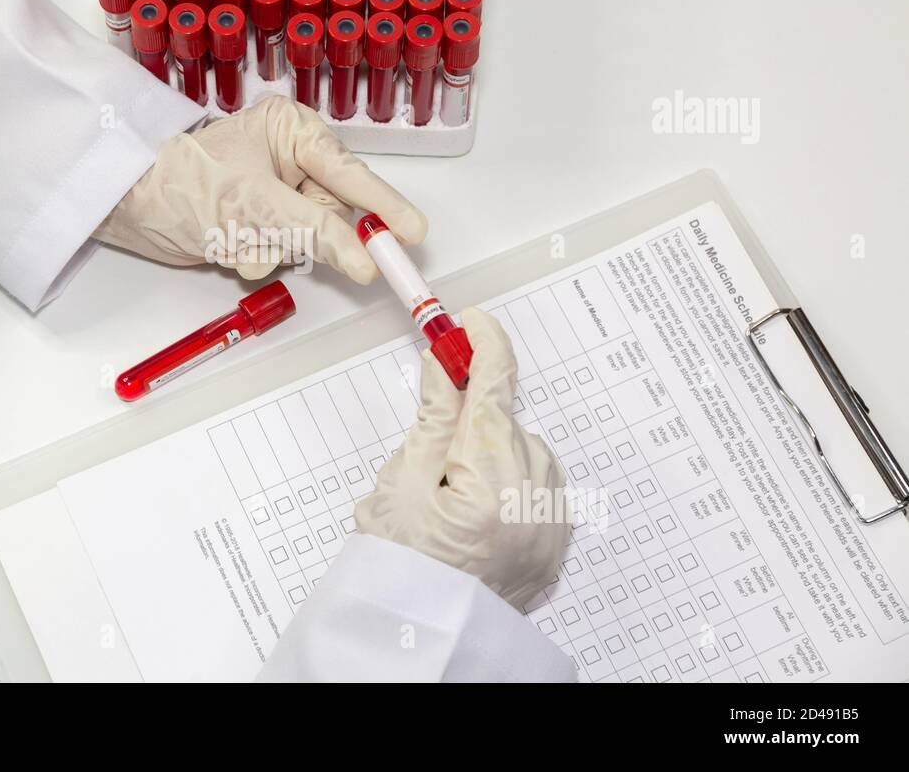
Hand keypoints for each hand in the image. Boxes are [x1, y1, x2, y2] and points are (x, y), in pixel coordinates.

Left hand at [92, 96, 425, 282]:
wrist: (125, 206)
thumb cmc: (181, 183)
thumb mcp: (257, 205)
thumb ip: (317, 233)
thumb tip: (364, 260)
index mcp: (293, 131)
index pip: (350, 174)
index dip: (384, 208)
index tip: (413, 235)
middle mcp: (288, 160)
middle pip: (333, 212)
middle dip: (310, 234)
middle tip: (327, 252)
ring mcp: (273, 195)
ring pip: (306, 239)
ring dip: (273, 247)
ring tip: (234, 232)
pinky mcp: (256, 225)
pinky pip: (280, 252)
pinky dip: (255, 256)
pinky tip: (223, 244)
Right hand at [355, 308, 570, 608]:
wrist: (425, 637)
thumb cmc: (404, 567)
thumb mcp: (400, 484)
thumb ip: (431, 418)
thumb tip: (444, 364)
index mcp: (491, 479)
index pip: (494, 386)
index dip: (482, 344)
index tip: (469, 322)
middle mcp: (534, 497)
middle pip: (505, 421)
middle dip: (469, 422)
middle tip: (431, 460)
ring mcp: (551, 521)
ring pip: (525, 450)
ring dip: (492, 453)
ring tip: (452, 497)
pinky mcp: (558, 538)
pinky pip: (539, 483)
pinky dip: (512, 482)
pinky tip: (478, 511)